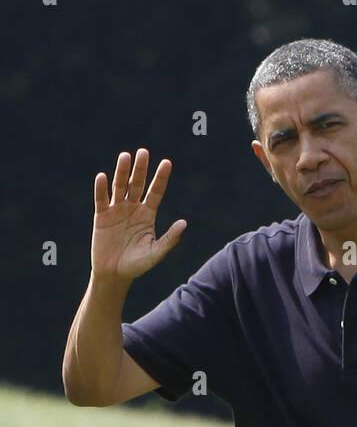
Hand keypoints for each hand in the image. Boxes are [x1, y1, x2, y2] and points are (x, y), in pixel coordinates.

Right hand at [92, 149, 186, 281]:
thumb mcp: (155, 252)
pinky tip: (103, 177)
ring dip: (122, 172)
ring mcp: (116, 210)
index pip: (156, 192)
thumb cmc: (137, 265)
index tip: (167, 163)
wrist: (115, 274)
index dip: (161, 178)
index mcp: (148, 215)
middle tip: (144, 152)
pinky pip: (101, 199)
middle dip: (141, 169)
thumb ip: (170, 239)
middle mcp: (133, 208)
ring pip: (120, 186)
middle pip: (137, 184)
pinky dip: (101, 189)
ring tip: (126, 157)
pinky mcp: (101, 216)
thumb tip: (184, 223)